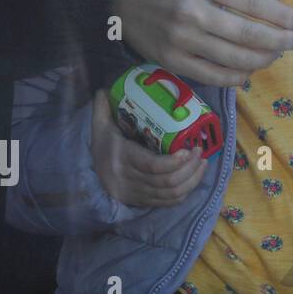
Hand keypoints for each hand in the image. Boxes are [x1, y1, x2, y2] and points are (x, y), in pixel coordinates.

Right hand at [90, 89, 209, 206]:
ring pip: (170, 194)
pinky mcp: (142, 202)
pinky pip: (168, 202)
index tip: (190, 149)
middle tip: (201, 152)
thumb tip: (103, 91)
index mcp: (121, 159)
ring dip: (192, 180)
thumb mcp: (99, 127)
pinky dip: (185, 192)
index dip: (174, 161)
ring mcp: (136, 194)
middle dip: (189, 168)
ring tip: (203, 163)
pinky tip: (194, 177)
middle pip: (166, 181)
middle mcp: (128, 180)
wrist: (90, 176)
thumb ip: (102, 109)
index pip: (152, 166)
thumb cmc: (102, 146)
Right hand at [114, 0, 292, 86]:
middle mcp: (191, 11)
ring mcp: (179, 39)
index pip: (253, 3)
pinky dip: (235, 77)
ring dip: (262, 59)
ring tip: (275, 54)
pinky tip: (248, 72)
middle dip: (279, 40)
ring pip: (233, 59)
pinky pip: (211, 75)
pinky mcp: (170, 60)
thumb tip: (275, 9)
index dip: (282, 16)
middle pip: (247, 34)